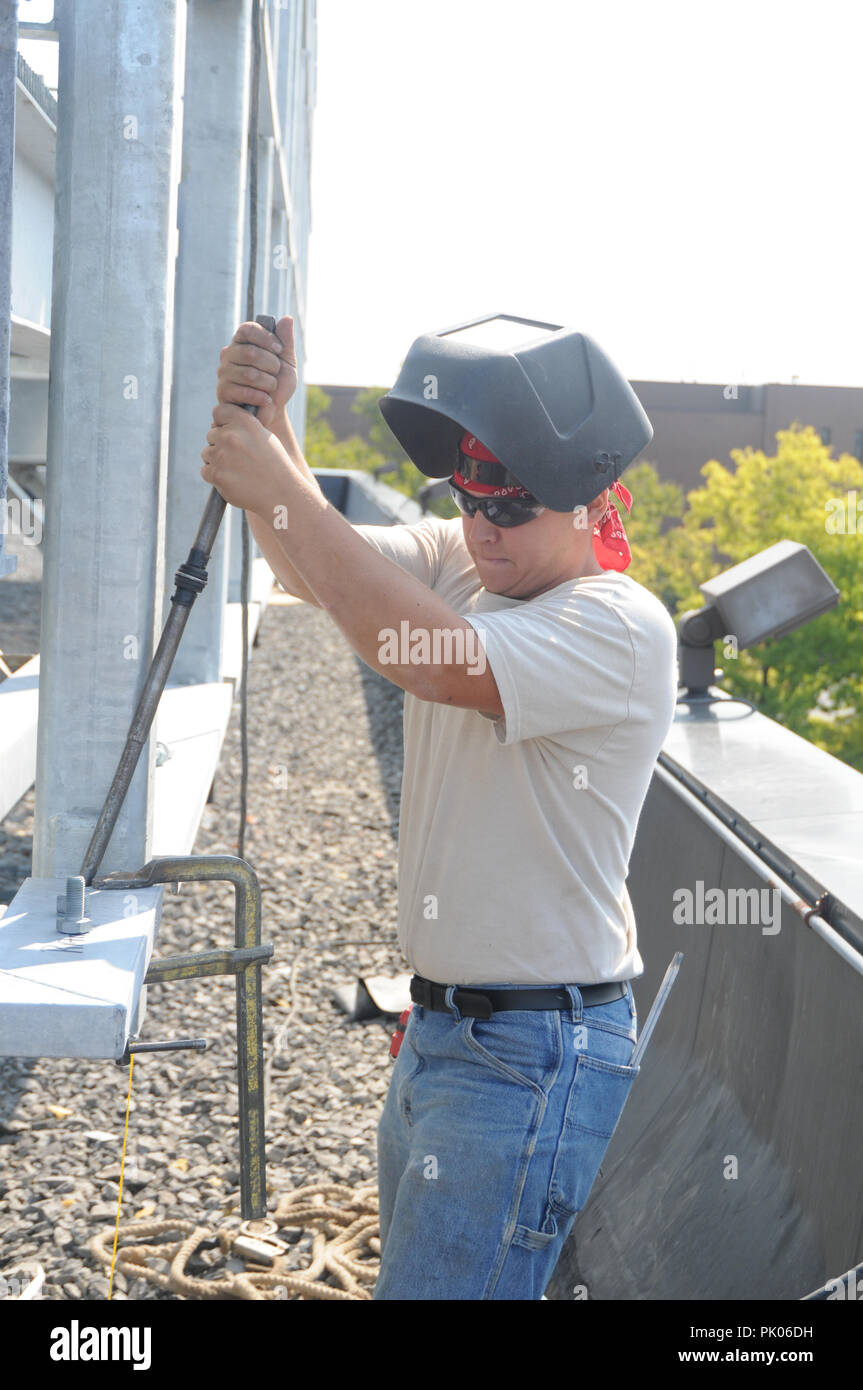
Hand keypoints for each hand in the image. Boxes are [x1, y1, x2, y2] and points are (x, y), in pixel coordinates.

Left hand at [200, 402, 292, 513]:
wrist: (281, 494)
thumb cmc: (274, 465)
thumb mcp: (264, 436)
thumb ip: (243, 427)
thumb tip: (217, 425)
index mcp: (245, 423)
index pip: (219, 411)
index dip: (222, 422)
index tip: (229, 432)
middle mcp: (231, 436)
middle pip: (211, 435)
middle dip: (220, 445)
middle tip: (238, 458)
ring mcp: (222, 456)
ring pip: (207, 453)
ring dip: (217, 461)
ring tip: (237, 470)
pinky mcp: (217, 475)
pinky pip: (206, 471)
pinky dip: (215, 477)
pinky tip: (233, 480)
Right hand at [216, 315, 297, 431]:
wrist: (274, 412)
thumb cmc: (279, 385)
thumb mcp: (287, 362)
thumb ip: (286, 341)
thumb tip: (287, 318)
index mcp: (243, 343)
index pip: (247, 329)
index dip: (265, 338)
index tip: (279, 349)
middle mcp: (229, 355)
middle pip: (250, 352)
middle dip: (271, 365)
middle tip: (276, 374)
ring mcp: (224, 373)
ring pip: (249, 374)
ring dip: (268, 383)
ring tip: (271, 388)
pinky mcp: (223, 392)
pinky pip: (244, 391)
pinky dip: (261, 397)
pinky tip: (266, 400)